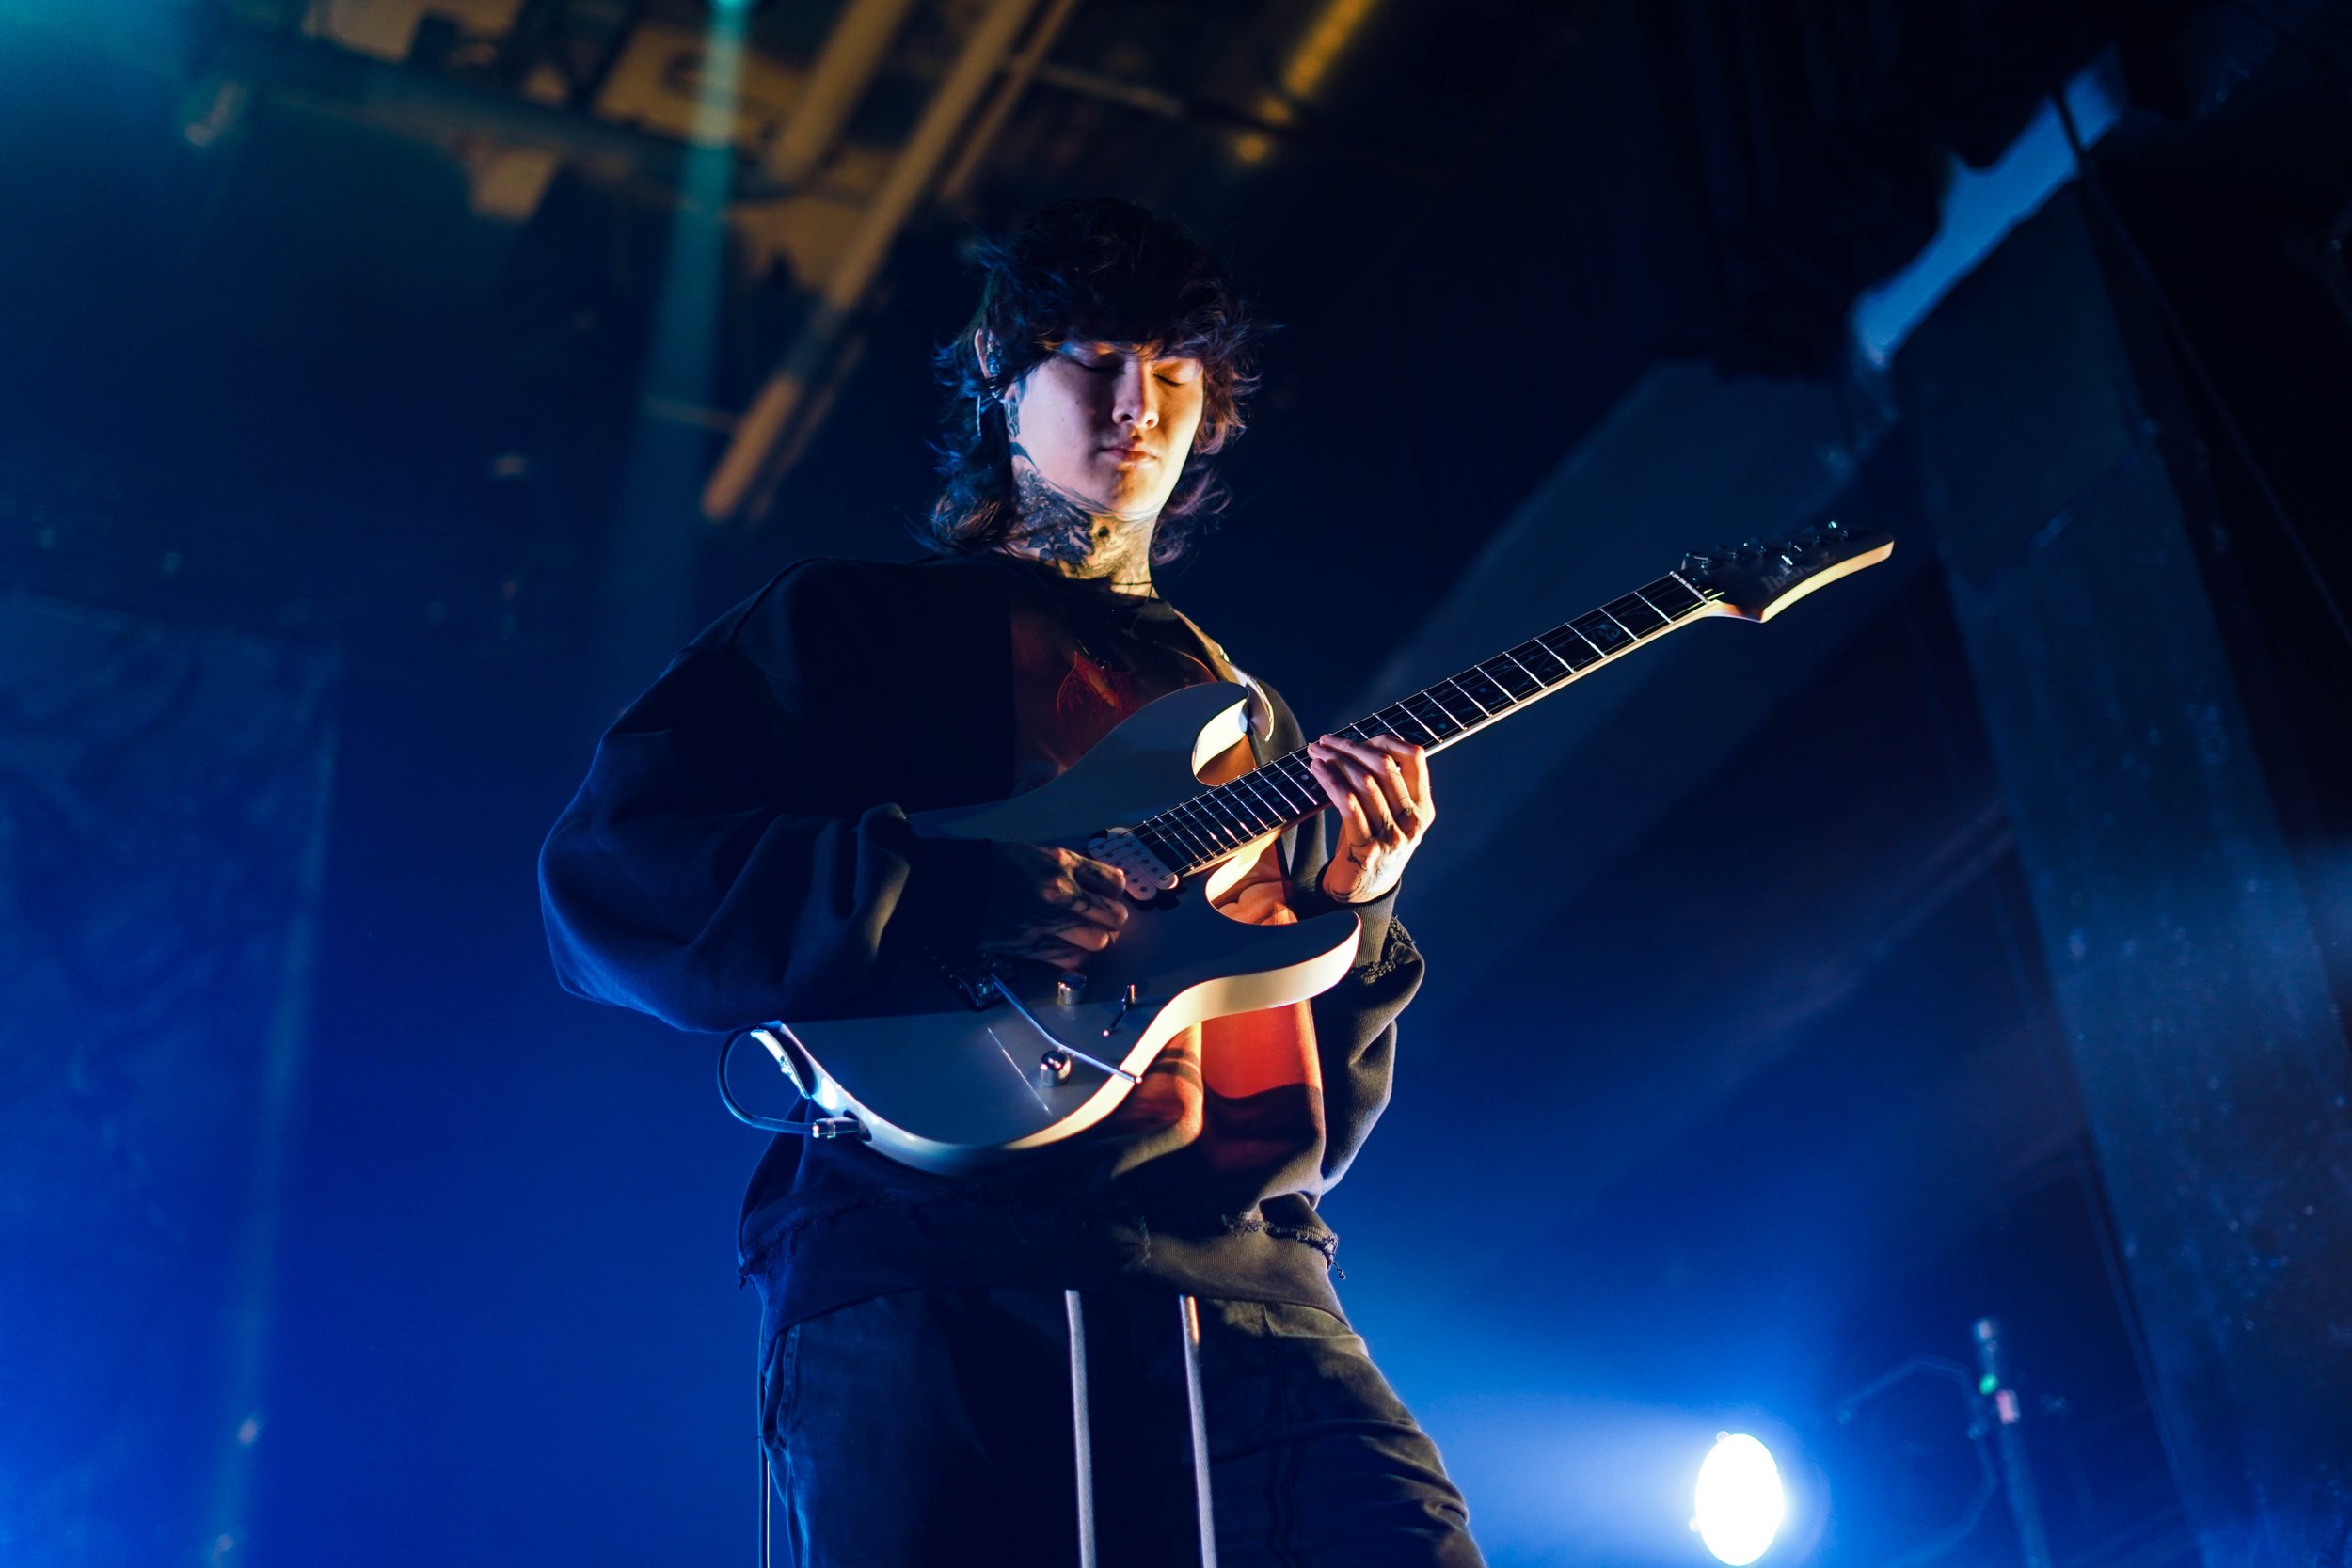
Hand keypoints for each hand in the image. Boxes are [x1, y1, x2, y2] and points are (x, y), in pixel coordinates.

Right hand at [977, 842, 1131, 970]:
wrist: (960, 887)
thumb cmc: (997, 867)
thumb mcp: (1038, 854)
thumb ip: (1070, 868)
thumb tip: (1098, 885)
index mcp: (1062, 864)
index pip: (1113, 883)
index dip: (1115, 892)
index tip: (1110, 895)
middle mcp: (1061, 893)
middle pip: (1112, 916)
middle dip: (1112, 919)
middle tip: (1105, 919)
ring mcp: (1049, 922)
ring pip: (1098, 941)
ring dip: (1096, 939)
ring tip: (1085, 935)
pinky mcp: (1034, 946)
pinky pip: (1073, 959)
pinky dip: (1077, 957)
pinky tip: (1070, 949)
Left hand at [1305, 733, 1433, 905]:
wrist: (1363, 892)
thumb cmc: (1372, 844)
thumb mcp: (1390, 815)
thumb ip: (1388, 786)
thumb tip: (1363, 744)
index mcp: (1423, 809)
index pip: (1415, 757)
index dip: (1385, 740)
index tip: (1359, 739)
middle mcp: (1412, 822)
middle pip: (1384, 766)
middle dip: (1351, 747)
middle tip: (1326, 741)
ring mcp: (1392, 837)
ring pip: (1364, 782)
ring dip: (1335, 761)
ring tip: (1316, 752)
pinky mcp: (1367, 849)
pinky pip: (1348, 805)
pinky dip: (1330, 781)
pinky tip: (1317, 771)